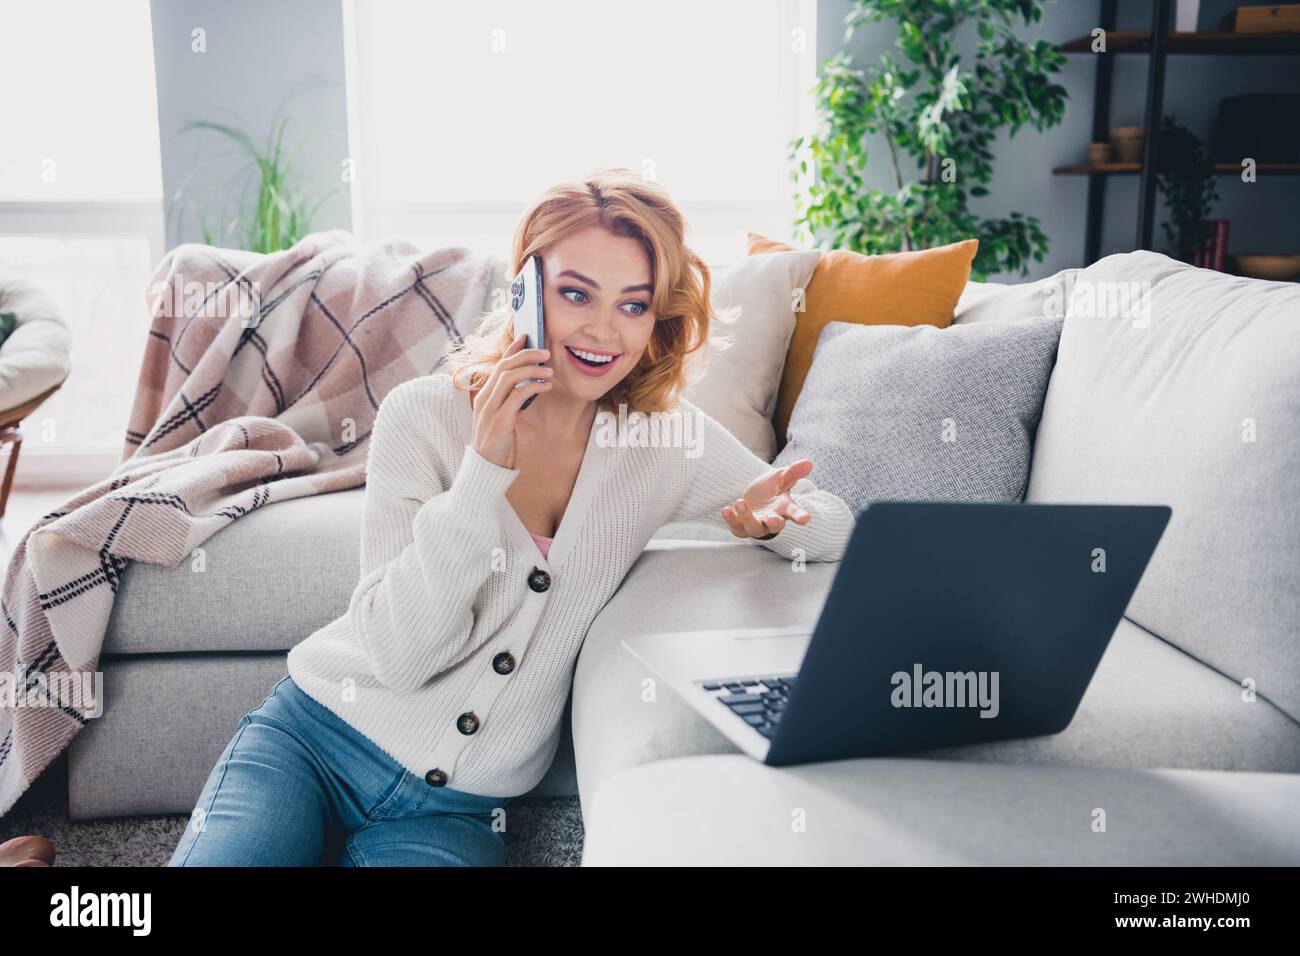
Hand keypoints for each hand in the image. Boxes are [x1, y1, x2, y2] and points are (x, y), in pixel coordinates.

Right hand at [470, 333, 551, 468]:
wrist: (486, 468)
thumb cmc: (498, 444)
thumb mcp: (502, 418)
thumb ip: (510, 401)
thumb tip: (530, 385)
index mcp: (484, 396)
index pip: (498, 365)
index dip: (512, 349)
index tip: (525, 337)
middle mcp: (484, 399)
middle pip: (504, 366)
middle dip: (526, 355)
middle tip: (546, 352)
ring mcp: (490, 409)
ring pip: (509, 377)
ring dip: (532, 370)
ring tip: (549, 370)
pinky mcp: (500, 421)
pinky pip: (518, 396)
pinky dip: (533, 387)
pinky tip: (546, 387)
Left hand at [720, 458, 814, 540]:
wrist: (754, 498)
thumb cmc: (771, 490)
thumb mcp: (782, 477)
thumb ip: (793, 472)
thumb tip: (809, 462)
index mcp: (784, 509)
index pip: (794, 513)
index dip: (800, 516)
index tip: (805, 519)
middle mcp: (772, 520)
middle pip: (776, 526)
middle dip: (775, 524)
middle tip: (774, 520)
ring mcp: (756, 525)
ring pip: (754, 527)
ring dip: (747, 516)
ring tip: (741, 502)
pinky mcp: (741, 527)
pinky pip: (736, 526)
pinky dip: (731, 519)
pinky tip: (726, 510)